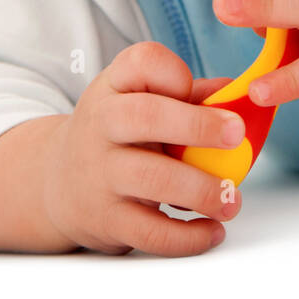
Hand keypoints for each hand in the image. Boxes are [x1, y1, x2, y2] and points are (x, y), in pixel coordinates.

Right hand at [42, 41, 245, 256]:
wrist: (59, 181)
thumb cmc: (118, 134)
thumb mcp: (139, 100)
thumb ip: (189, 96)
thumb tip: (239, 94)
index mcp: (114, 87)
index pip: (141, 61)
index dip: (173, 72)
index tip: (193, 88)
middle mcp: (102, 124)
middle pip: (146, 116)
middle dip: (197, 125)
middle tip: (237, 136)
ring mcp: (101, 173)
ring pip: (152, 179)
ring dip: (201, 190)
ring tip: (232, 200)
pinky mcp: (107, 219)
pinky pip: (150, 232)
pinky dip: (187, 237)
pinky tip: (211, 230)